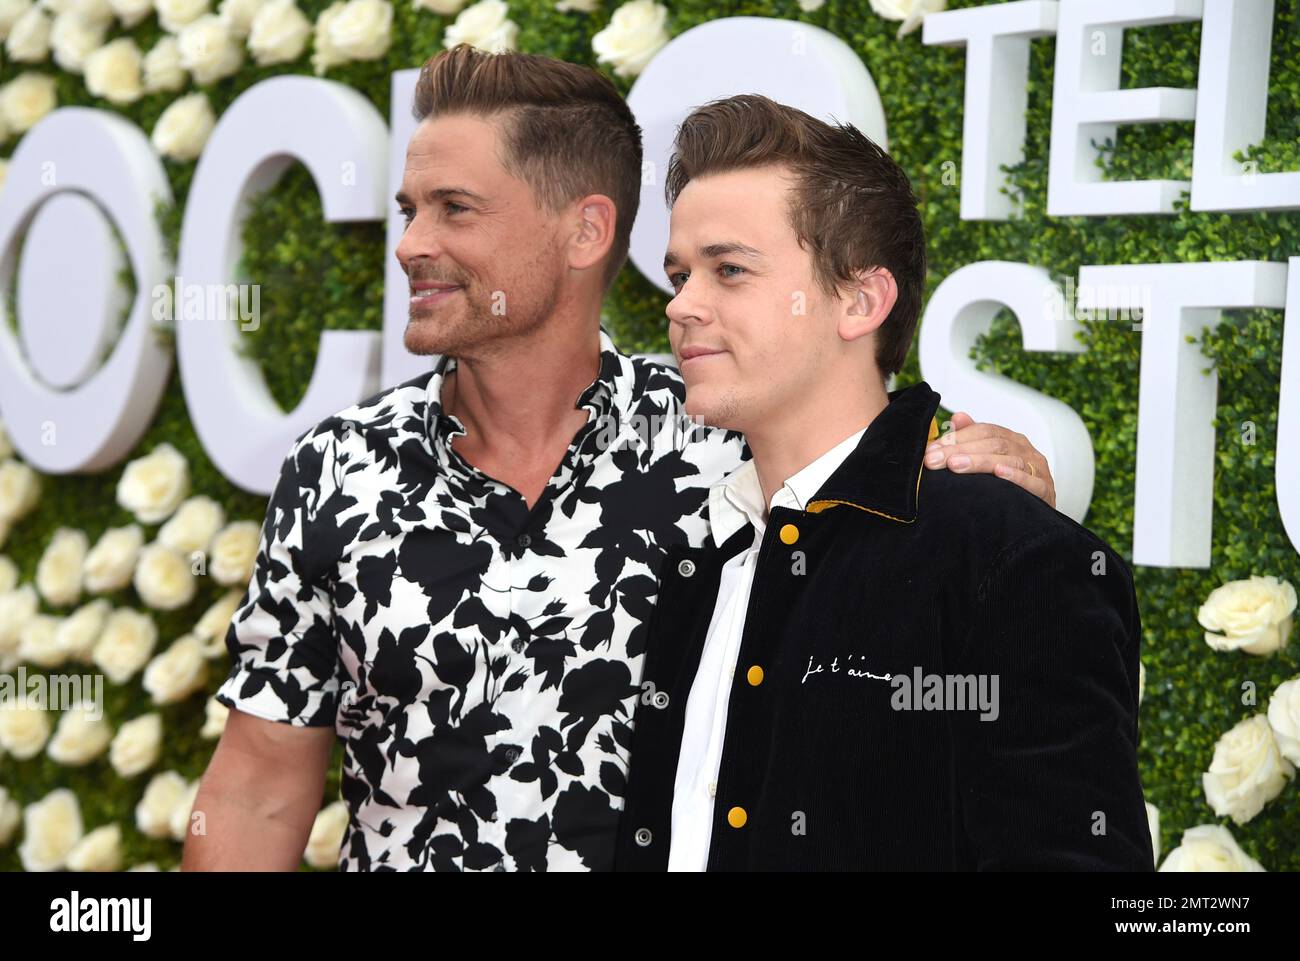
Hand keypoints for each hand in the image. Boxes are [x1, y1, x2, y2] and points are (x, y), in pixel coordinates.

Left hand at [924, 412, 1055, 508]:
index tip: (932, 450)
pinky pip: (1033, 482)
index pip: (984, 431)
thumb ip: (972, 438)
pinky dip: (1016, 477)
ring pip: (1010, 460)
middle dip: (960, 450)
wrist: (1033, 518)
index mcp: (1012, 440)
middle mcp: (1026, 451)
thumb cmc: (1007, 486)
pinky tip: (998, 474)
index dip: (957, 437)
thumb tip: (958, 417)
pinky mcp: (1046, 491)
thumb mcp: (986, 460)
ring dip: (980, 462)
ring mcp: (1038, 470)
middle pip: (993, 443)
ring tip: (955, 465)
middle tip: (933, 460)